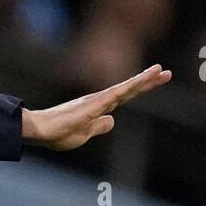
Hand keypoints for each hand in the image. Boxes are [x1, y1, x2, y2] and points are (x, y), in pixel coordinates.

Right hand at [21, 64, 171, 150]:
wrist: (39, 131)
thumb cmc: (57, 133)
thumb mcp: (84, 133)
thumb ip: (99, 126)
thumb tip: (112, 120)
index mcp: (98, 107)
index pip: (125, 95)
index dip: (142, 87)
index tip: (158, 79)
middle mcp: (99, 100)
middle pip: (128, 89)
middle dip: (148, 81)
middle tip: (166, 72)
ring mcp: (95, 102)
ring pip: (124, 89)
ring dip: (142, 80)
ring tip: (159, 71)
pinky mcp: (90, 106)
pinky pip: (113, 95)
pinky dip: (127, 88)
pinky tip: (138, 82)